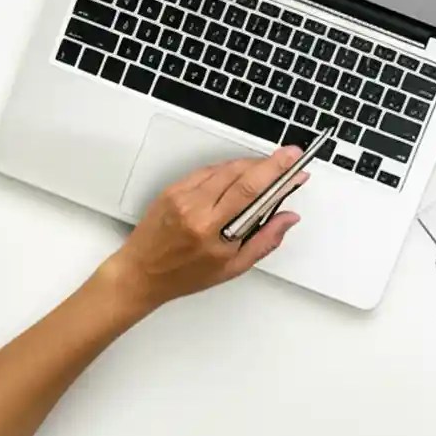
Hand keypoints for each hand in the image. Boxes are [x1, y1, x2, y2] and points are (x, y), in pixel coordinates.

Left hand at [97, 146, 309, 312]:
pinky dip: (227, 170)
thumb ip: (265, 240)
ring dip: (250, 165)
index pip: (250, 191)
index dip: (276, 173)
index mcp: (211, 230)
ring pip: (225, 168)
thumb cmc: (183, 275)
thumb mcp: (232, 267)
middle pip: (240, 173)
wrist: (140, 273)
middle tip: (289, 159)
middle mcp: (195, 208)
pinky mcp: (173, 189)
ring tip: (266, 171)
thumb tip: (288, 218)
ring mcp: (182, 196)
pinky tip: (237, 176)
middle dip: (269, 163)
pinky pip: (207, 171)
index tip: (295, 164)